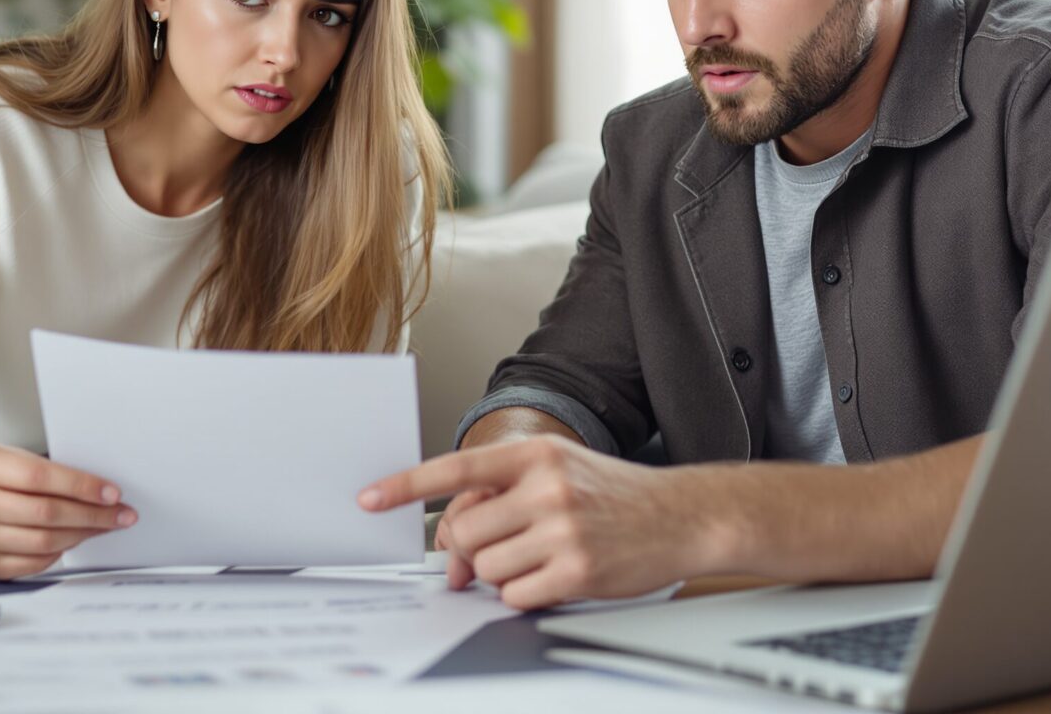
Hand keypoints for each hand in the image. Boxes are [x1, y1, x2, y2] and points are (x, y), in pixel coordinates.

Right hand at [0, 445, 136, 579]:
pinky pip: (35, 563)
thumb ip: (51, 471)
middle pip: (45, 513)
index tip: (111, 493)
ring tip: (105, 526)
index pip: (39, 477)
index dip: (80, 486)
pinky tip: (76, 539)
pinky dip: (62, 552)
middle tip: (121, 513)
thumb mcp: (15, 458)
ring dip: (83, 535)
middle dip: (92, 515)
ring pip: (44, 542)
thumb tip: (103, 492)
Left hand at [361, 436, 737, 609]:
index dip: (406, 485)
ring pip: (486, 568)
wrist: (681, 516)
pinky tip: (553, 576)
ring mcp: (563, 531)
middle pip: (464, 533)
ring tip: (538, 557)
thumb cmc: (610, 495)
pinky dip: (523, 594)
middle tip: (498, 547)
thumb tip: (448, 553)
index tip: (369, 498)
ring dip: (500, 573)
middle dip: (470, 549)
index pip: (455, 468)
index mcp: (536, 454)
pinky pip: (514, 596)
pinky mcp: (578, 573)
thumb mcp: (556, 473)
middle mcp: (547, 487)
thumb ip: (499, 499)